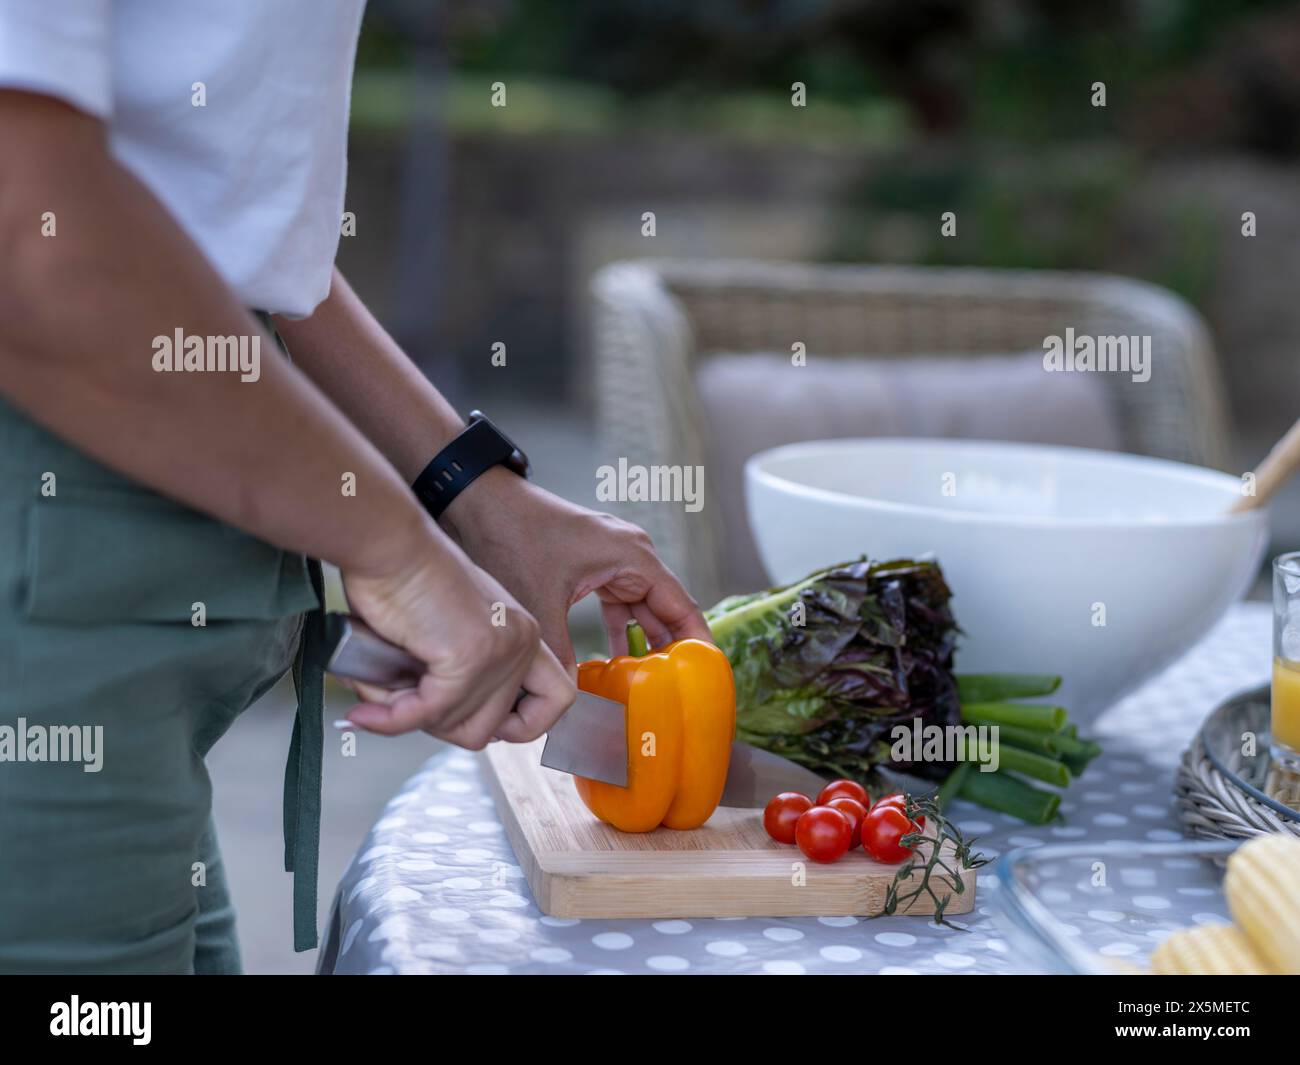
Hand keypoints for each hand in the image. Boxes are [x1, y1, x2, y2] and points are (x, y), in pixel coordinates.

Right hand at [339, 521, 574, 748]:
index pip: (557, 698)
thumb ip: (457, 673)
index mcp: (522, 632)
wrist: (388, 542)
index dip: (523, 725)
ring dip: (412, 719)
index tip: (477, 722)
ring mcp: (500, 651)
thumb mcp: (446, 629)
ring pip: (460, 729)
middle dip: (441, 726)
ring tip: (380, 689)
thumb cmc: (401, 577)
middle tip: (403, 702)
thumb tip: (442, 723)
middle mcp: (522, 641)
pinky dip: (392, 720)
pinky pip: (430, 714)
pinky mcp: (469, 657)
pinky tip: (366, 713)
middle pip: (493, 727)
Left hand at [442, 469, 711, 669]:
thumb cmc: (514, 538)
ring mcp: (614, 558)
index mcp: (633, 557)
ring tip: (652, 685)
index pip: (681, 606)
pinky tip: (617, 663)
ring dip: (645, 643)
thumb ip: (561, 653)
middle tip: (678, 693)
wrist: (481, 503)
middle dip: (672, 650)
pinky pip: (619, 603)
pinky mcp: (594, 564)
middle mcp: (632, 555)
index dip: (697, 643)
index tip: (706, 677)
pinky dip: (621, 630)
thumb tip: (570, 698)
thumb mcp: (541, 603)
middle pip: (665, 609)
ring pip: (642, 608)